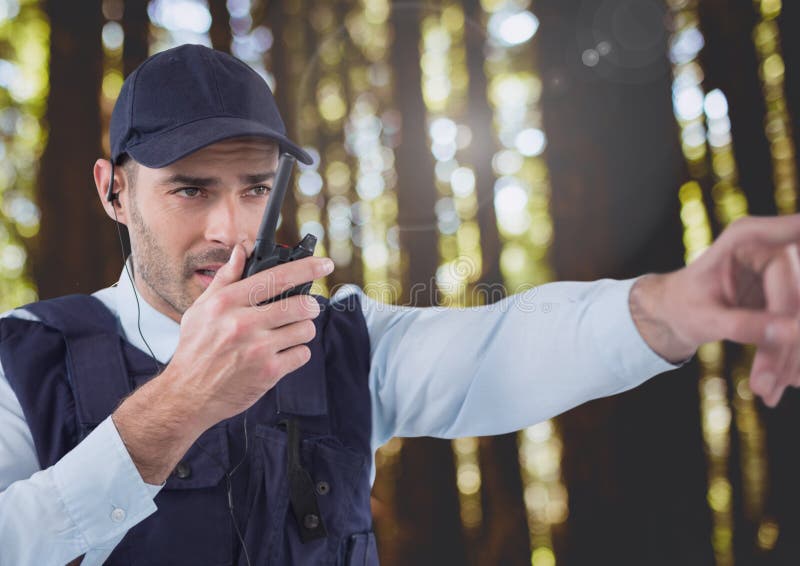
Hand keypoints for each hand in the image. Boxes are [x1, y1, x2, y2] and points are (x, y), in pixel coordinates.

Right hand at [171, 244, 332, 426]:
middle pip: (301, 305)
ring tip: (288, 333)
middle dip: (309, 305)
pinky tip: (281, 353)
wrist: (188, 394)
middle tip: (304, 308)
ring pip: (306, 329)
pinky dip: (296, 353)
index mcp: (226, 303)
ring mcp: (258, 349)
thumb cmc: (196, 349)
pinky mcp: (269, 372)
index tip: (324, 264)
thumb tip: (241, 251)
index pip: (276, 278)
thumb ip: (225, 278)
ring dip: (302, 330)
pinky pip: (302, 354)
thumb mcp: (201, 309)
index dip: (306, 268)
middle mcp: (243, 323)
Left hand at [638, 214, 799, 406]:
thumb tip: (790, 333)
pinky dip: (792, 357)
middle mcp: (774, 247)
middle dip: (787, 348)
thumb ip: (744, 324)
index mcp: (748, 238)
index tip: (799, 275)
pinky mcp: (791, 295)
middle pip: (797, 301)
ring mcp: (787, 271)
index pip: (788, 259)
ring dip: (791, 359)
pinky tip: (784, 382)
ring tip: (767, 392)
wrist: (673, 311)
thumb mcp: (703, 318)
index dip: (796, 280)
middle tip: (765, 387)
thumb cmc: (681, 306)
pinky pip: (798, 328)